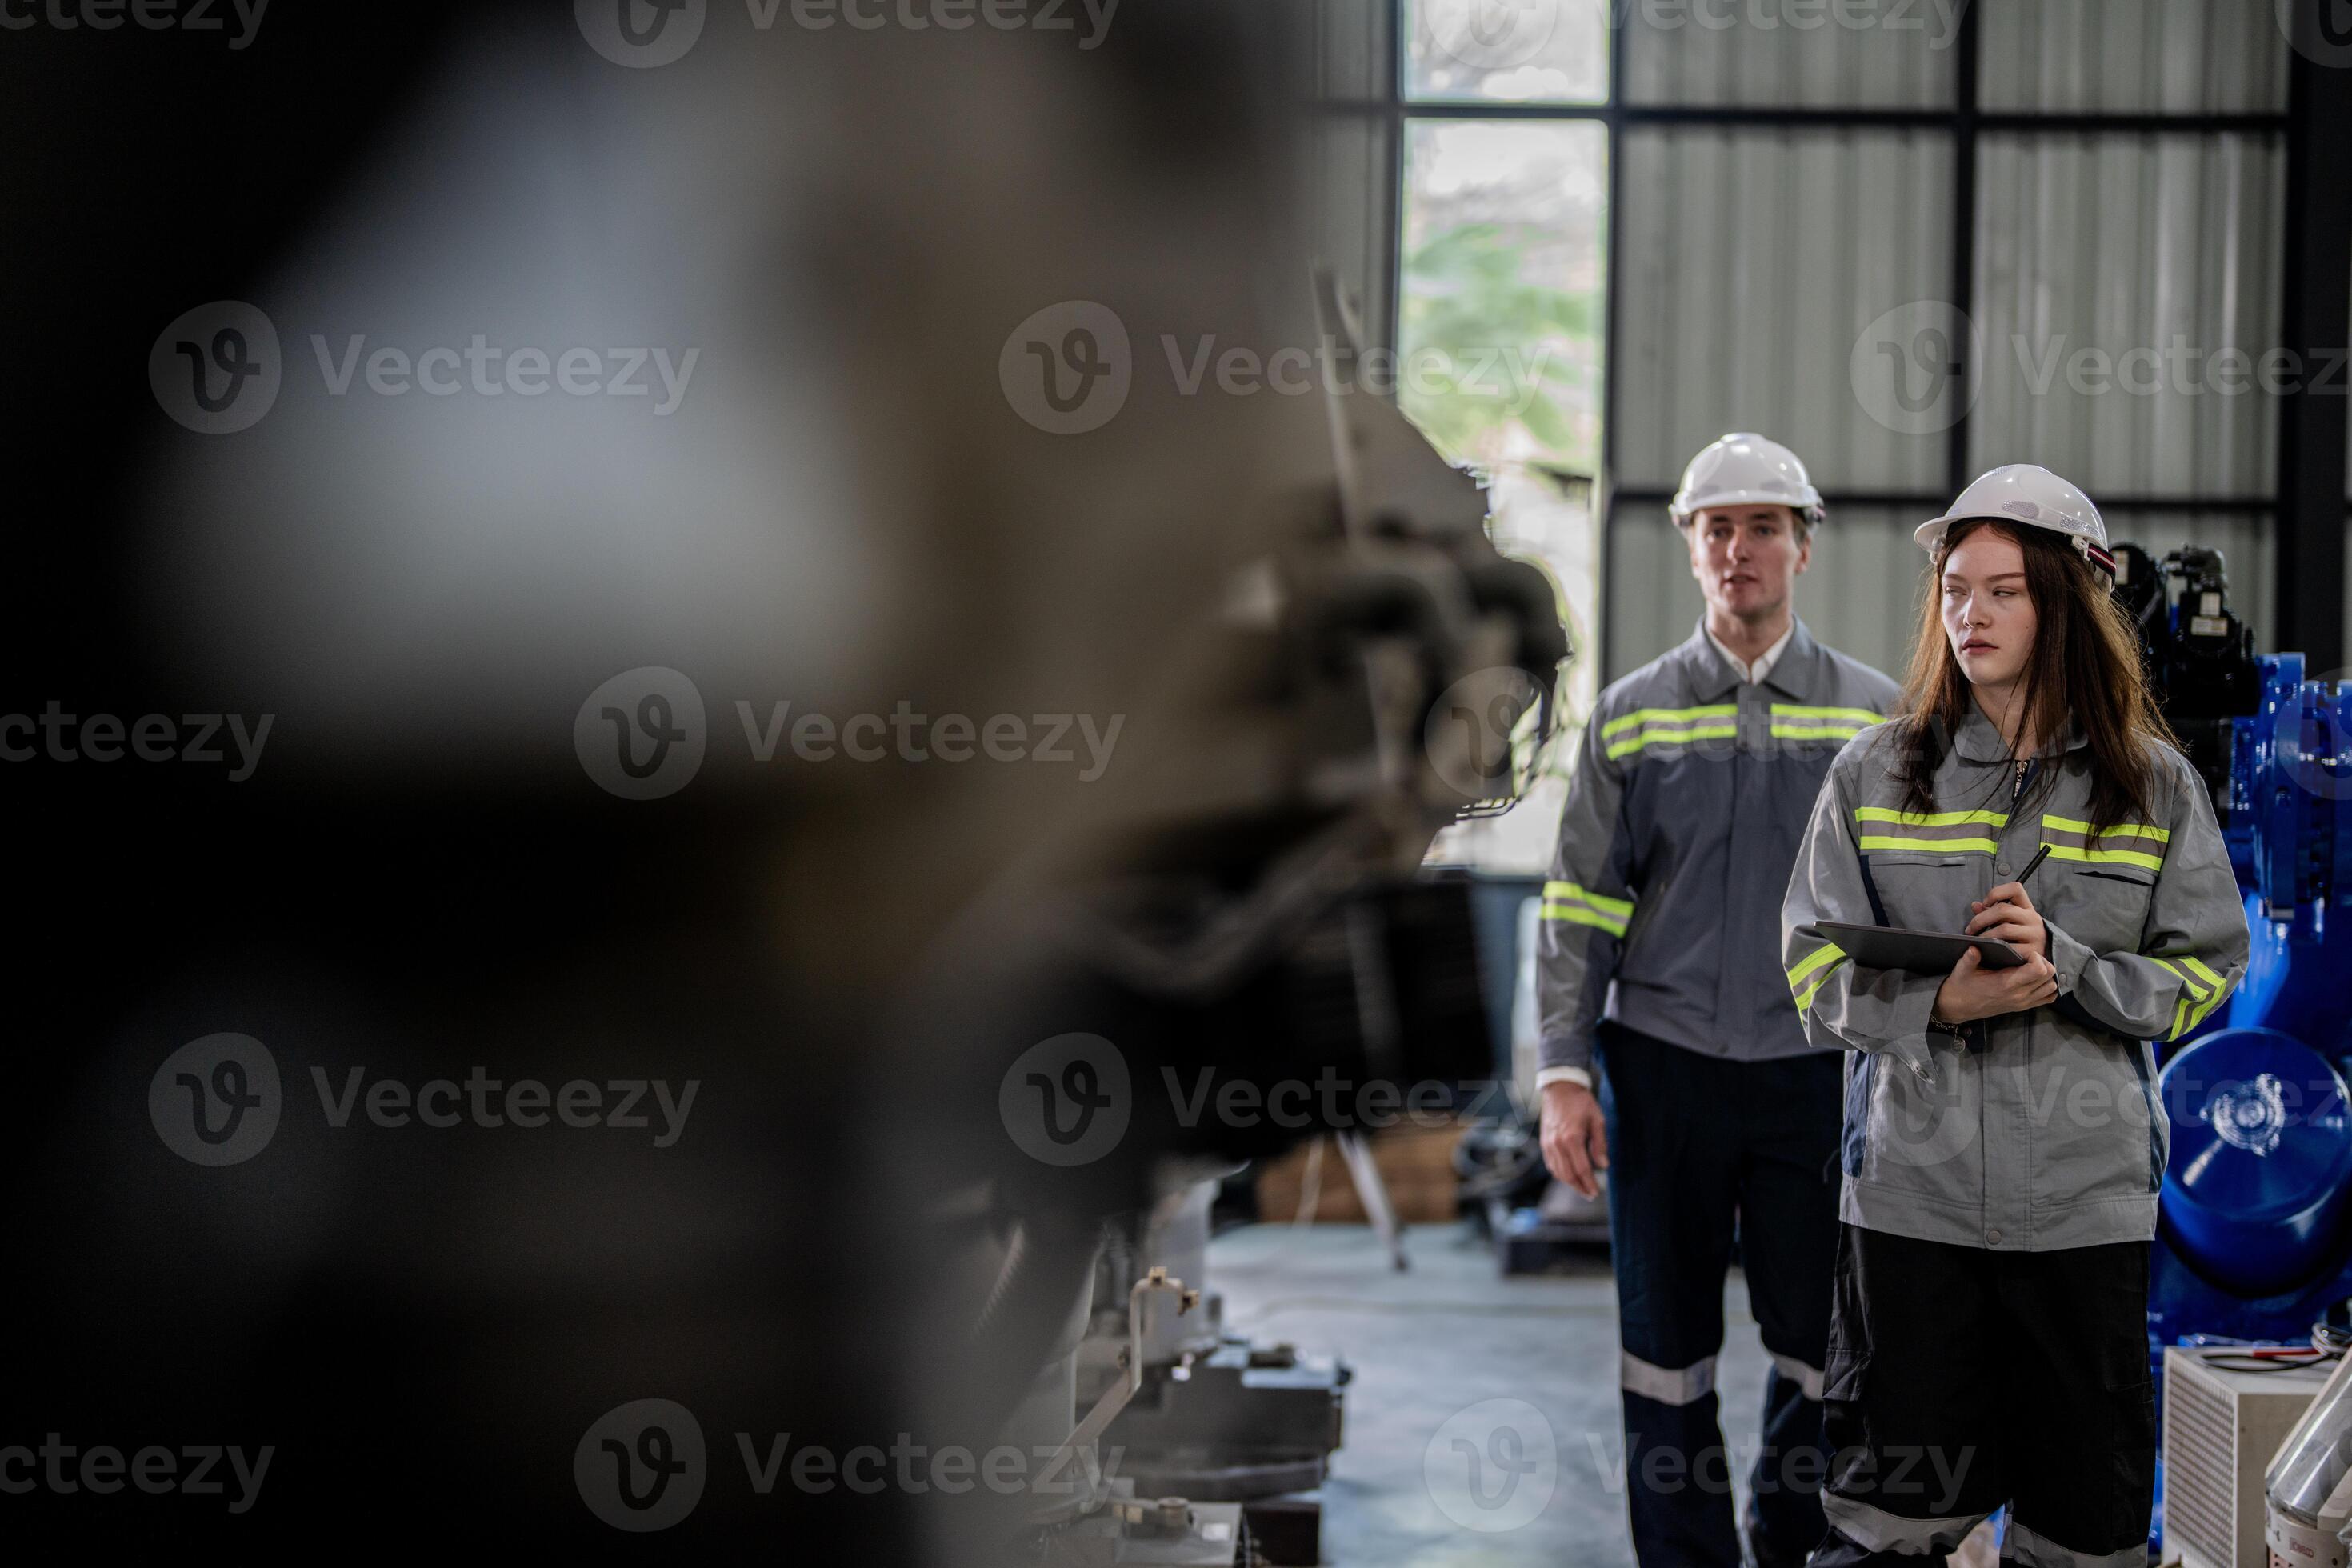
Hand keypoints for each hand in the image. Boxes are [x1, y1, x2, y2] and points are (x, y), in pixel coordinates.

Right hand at [1539, 1079, 1609, 1198]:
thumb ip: (1600, 1144)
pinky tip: (1569, 1176)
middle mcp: (1557, 1144)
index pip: (1581, 1169)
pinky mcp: (1544, 1143)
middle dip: (1580, 1188)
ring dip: (1570, 1183)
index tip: (1596, 1193)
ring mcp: (1548, 1144)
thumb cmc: (1581, 1102)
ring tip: (1581, 1188)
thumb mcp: (1597, 1120)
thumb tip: (1603, 1165)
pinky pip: (1551, 1165)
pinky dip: (1560, 1174)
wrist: (1560, 1088)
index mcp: (1571, 1138)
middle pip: (1568, 1175)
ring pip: (1558, 1172)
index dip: (1589, 1183)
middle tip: (1590, 1195)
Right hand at [1933, 944, 2057, 1023]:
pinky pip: (2048, 997)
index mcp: (2006, 984)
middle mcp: (2018, 995)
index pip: (2039, 970)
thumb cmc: (1961, 985)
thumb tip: (1974, 947)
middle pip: (2049, 976)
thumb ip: (1969, 958)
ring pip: (2052, 987)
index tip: (2025, 952)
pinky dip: (2047, 987)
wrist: (1958, 1006)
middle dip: (2044, 962)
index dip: (2036, 956)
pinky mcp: (2024, 1007)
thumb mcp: (1961, 970)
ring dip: (2047, 975)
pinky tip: (2035, 979)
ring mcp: (2023, 1002)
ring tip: (2033, 966)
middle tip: (2030, 957)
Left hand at [1965, 880, 2046, 956]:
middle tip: (1970, 929)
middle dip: (1980, 919)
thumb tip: (1975, 905)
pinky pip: (2009, 948)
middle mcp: (2033, 918)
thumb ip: (1991, 911)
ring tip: (1977, 940)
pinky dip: (1996, 949)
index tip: (1984, 903)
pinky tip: (1989, 950)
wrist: (2042, 953)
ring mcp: (2034, 935)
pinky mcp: (2032, 951)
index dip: (1996, 893)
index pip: (2015, 889)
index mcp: (2027, 907)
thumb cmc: (2020, 934)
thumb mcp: (2009, 920)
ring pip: (2004, 929)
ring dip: (1985, 935)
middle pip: (2003, 910)